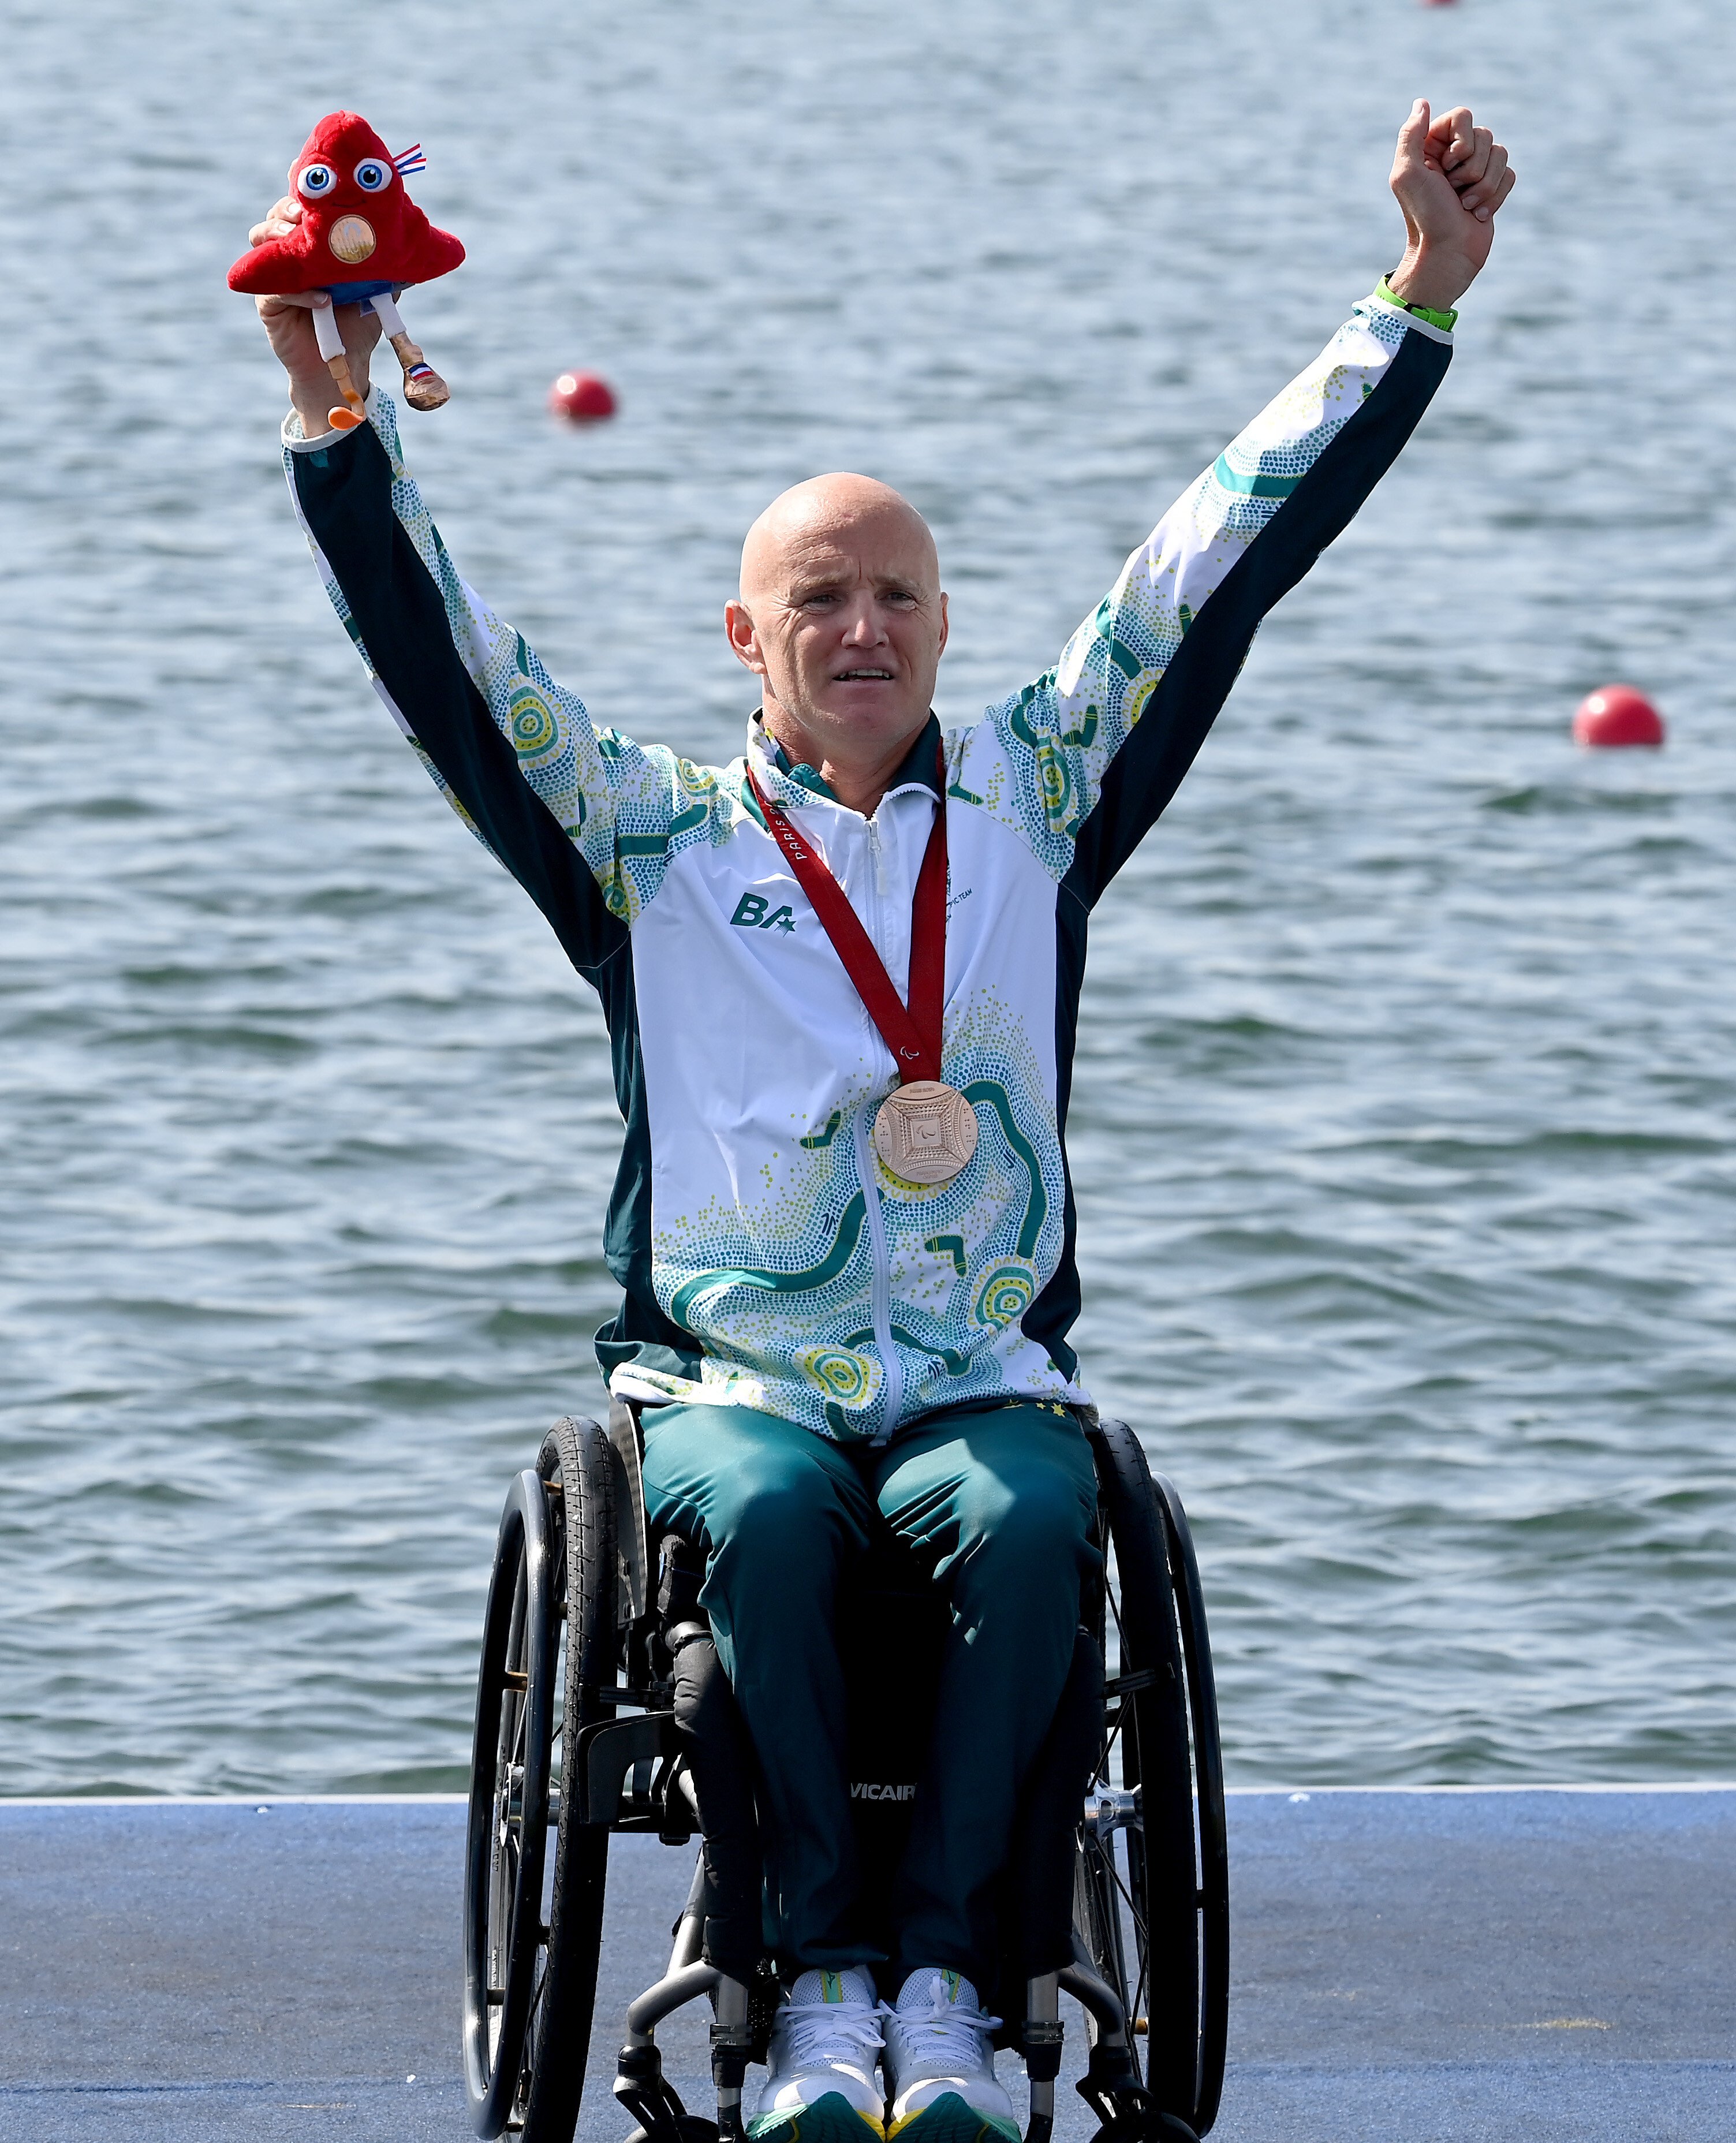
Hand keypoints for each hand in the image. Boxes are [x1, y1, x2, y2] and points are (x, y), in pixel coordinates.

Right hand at [246, 194, 381, 438]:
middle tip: (304, 212)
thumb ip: (387, 267)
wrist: (346, 365)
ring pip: (261, 241)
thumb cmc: (358, 324)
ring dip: (278, 236)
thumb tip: (415, 246)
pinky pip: (275, 289)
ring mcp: (274, 276)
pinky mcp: (268, 304)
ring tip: (301, 242)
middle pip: (275, 217)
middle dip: (286, 209)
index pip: (299, 208)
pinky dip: (299, 292)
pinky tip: (323, 298)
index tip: (320, 189)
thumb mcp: (377, 291)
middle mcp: (288, 254)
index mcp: (311, 244)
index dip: (303, 194)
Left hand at [1386, 101, 1514, 313]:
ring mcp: (1476, 170)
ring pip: (1500, 153)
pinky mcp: (1493, 187)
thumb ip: (1411, 135)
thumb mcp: (1406, 174)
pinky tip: (1477, 214)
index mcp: (1432, 145)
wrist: (1446, 254)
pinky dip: (1495, 197)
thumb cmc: (1425, 216)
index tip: (1445, 168)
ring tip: (1464, 206)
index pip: (1463, 116)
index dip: (1460, 142)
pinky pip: (1509, 174)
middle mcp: (1455, 154)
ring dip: (1483, 186)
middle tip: (1452, 192)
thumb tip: (1422, 103)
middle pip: (1485, 135)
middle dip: (1471, 169)